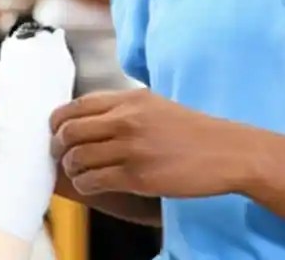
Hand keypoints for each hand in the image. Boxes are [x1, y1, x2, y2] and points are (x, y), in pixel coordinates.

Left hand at [51, 89, 251, 198]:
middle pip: (69, 131)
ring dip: (71, 169)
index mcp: (129, 99)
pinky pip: (93, 181)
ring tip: (78, 173)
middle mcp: (126, 120)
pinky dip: (85, 185)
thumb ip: (124, 108)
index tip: (57, 133)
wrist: (227, 151)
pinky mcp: (137, 176)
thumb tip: (90, 119)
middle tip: (60, 156)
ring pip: (77, 158)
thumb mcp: (157, 106)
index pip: (76, 106)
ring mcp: (131, 148)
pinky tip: (92, 185)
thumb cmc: (194, 131)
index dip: (57, 122)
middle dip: (57, 147)